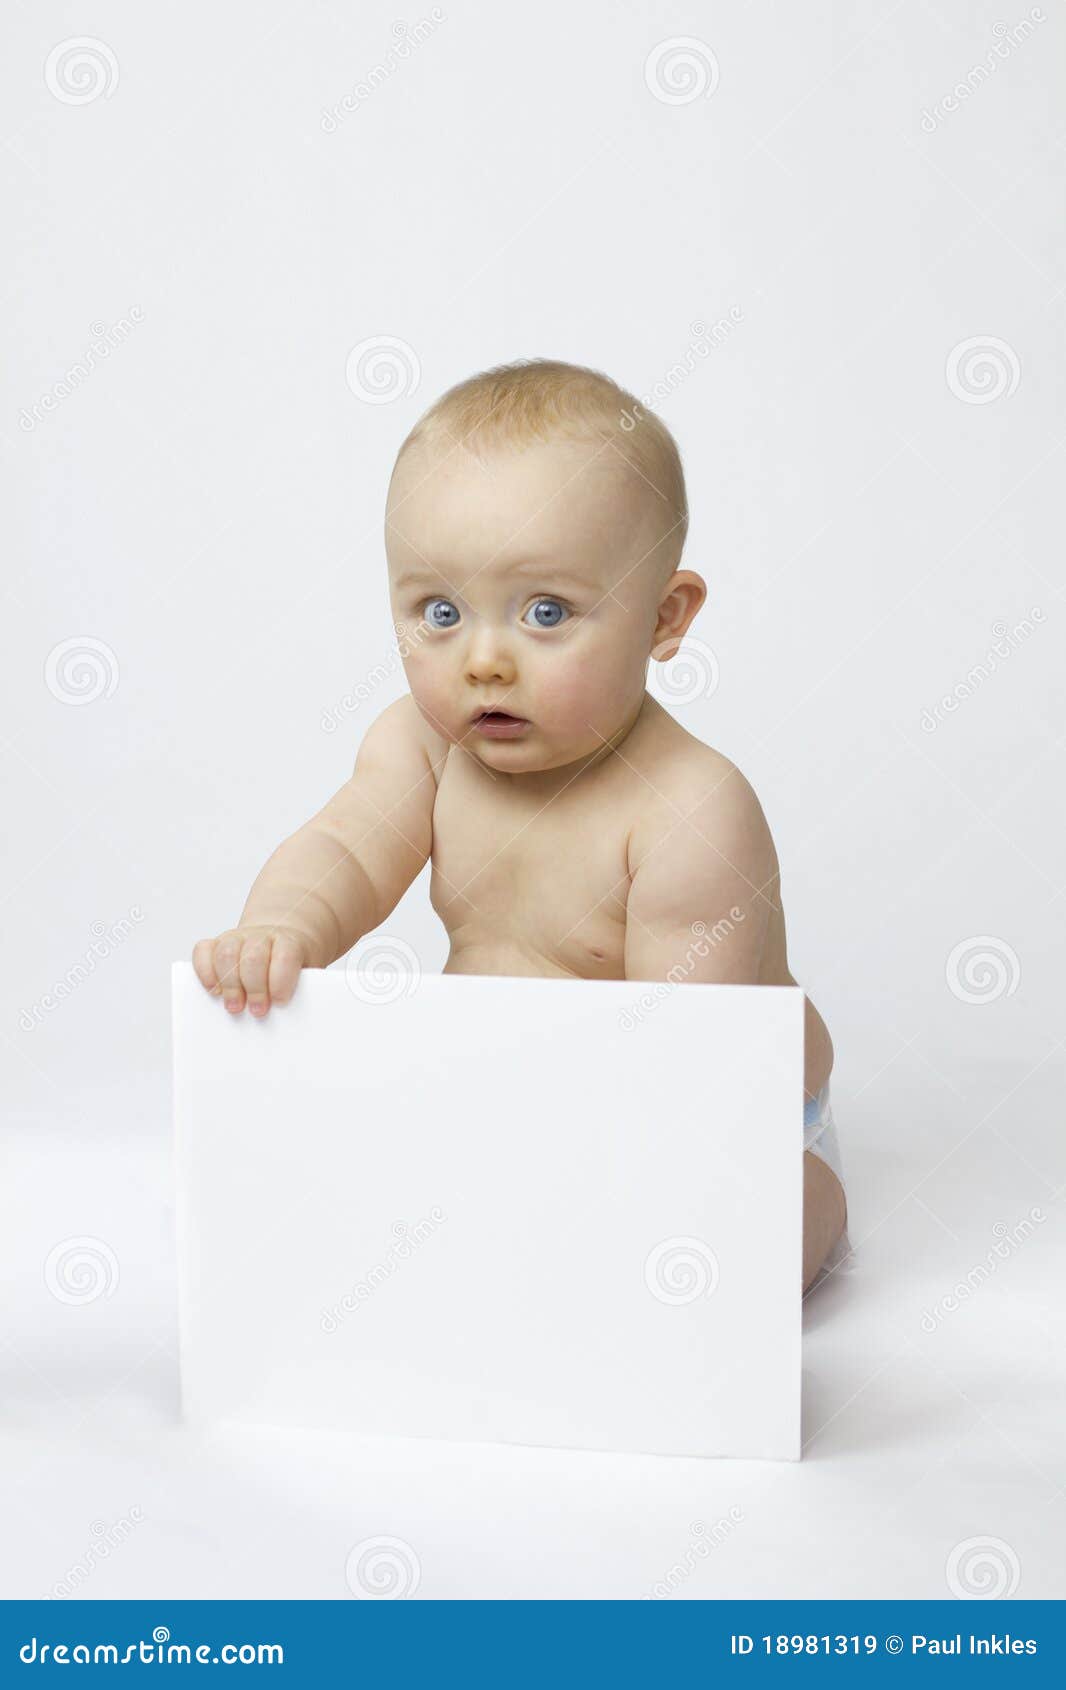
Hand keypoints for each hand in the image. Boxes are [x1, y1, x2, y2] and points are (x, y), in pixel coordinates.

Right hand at [192, 925, 312, 1015]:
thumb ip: (299, 988)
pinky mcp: (216, 943)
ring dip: (230, 985)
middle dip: (254, 988)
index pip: (285, 956)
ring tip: (235, 1006)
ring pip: (227, 954)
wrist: (281, 939)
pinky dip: (204, 972)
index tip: (280, 1002)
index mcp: (289, 942)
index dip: (281, 981)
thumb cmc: (291, 965)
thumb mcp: (305, 973)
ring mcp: (237, 937)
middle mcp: (261, 936)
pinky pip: (203, 951)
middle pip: (253, 957)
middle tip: (257, 1011)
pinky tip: (214, 990)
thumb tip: (285, 1015)